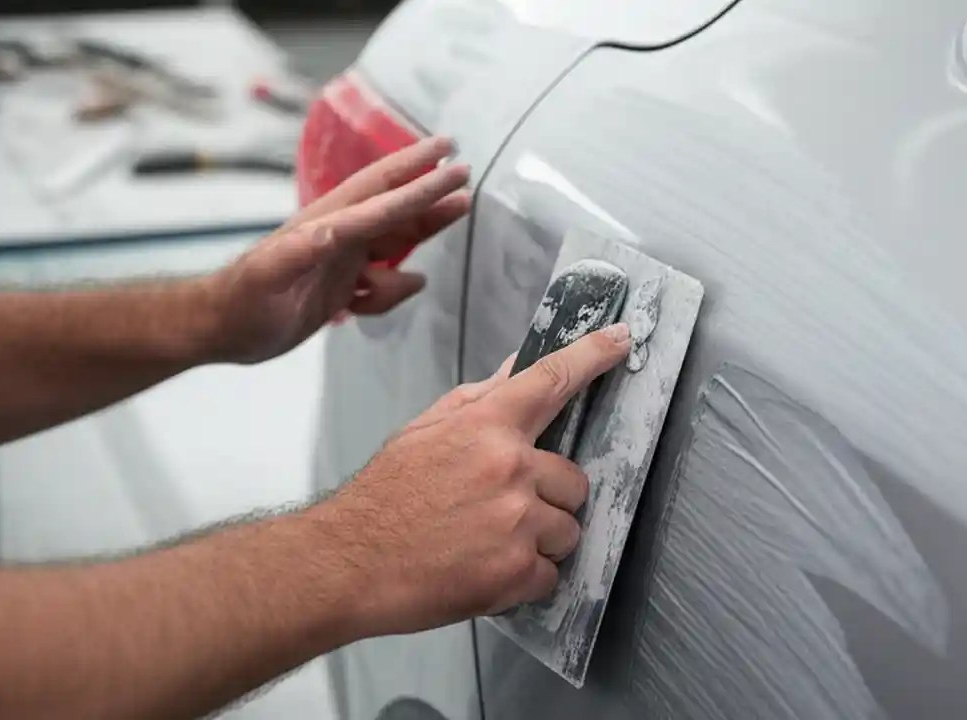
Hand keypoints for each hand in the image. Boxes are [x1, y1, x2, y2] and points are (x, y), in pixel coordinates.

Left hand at [203, 138, 470, 363]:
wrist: (218, 330)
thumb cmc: (239, 302)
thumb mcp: (267, 275)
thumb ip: (302, 250)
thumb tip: (338, 228)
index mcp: (325, 227)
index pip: (381, 201)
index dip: (419, 184)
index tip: (450, 162)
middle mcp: (338, 237)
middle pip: (395, 210)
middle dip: (429, 190)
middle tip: (464, 169)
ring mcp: (341, 261)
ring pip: (394, 243)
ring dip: (422, 235)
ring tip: (454, 215)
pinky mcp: (340, 287)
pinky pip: (382, 284)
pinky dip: (388, 293)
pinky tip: (367, 305)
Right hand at [307, 323, 631, 637]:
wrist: (345, 562)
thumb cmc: (383, 498)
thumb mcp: (425, 431)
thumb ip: (480, 401)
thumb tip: (518, 371)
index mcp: (485, 425)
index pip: (551, 379)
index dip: (593, 355)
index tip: (621, 339)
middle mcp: (508, 466)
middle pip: (574, 481)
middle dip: (549, 500)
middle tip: (502, 512)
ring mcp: (515, 520)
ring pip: (568, 531)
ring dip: (540, 543)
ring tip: (489, 544)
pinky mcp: (515, 571)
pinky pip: (551, 575)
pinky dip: (526, 581)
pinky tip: (485, 571)